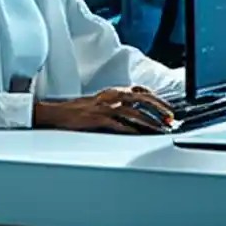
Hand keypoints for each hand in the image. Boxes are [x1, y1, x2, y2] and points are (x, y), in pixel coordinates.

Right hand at [34, 86, 173, 133]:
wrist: (55, 113)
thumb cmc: (77, 111)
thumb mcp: (99, 103)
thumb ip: (117, 105)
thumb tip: (137, 113)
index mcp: (111, 92)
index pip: (139, 90)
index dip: (156, 98)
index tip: (168, 107)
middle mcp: (110, 97)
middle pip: (140, 98)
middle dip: (158, 107)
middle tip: (170, 117)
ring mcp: (103, 108)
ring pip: (132, 112)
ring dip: (149, 121)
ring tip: (160, 129)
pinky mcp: (96, 120)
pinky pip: (117, 124)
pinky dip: (130, 129)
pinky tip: (139, 134)